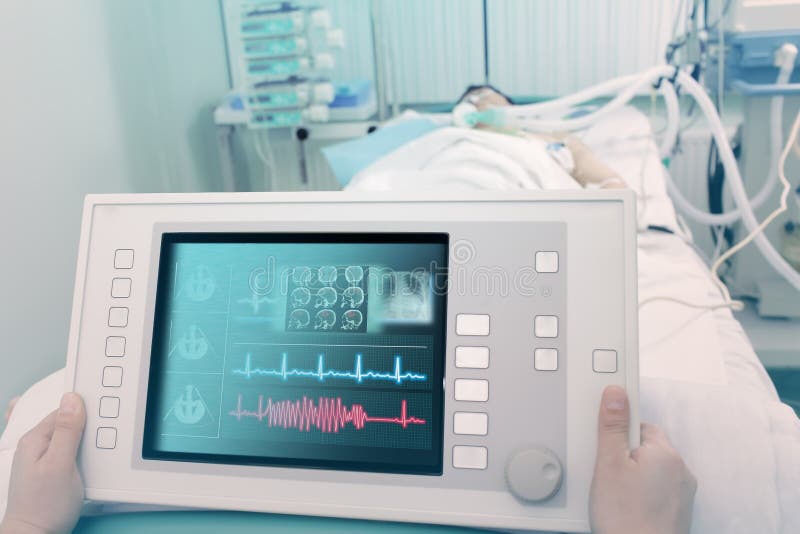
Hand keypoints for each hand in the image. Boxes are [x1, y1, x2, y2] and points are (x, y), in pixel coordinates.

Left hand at [1, 393, 85, 533]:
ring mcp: (42, 459)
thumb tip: (72, 399)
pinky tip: (86, 464)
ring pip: (71, 439)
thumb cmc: (44, 506)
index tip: (99, 420)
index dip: (84, 413)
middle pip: (68, 424)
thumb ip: (67, 431)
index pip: (64, 411)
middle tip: (94, 445)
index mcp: (34, 439)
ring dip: (86, 445)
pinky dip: (82, 456)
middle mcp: (35, 446)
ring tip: (90, 458)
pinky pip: (70, 453)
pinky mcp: (50, 471)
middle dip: (87, 430)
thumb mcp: (60, 464)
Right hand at [590, 386, 695, 533]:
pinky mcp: (678, 511)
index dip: (617, 433)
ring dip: (634, 476)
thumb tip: (616, 393)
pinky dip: (642, 494)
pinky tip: (626, 507)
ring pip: (652, 469)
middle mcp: (681, 470)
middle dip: (625, 456)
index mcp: (665, 452)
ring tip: (615, 495)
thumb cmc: (626, 520)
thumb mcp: (608, 464)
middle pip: (645, 446)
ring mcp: (682, 493)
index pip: (639, 423)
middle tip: (607, 474)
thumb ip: (612, 426)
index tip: (605, 444)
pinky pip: (658, 490)